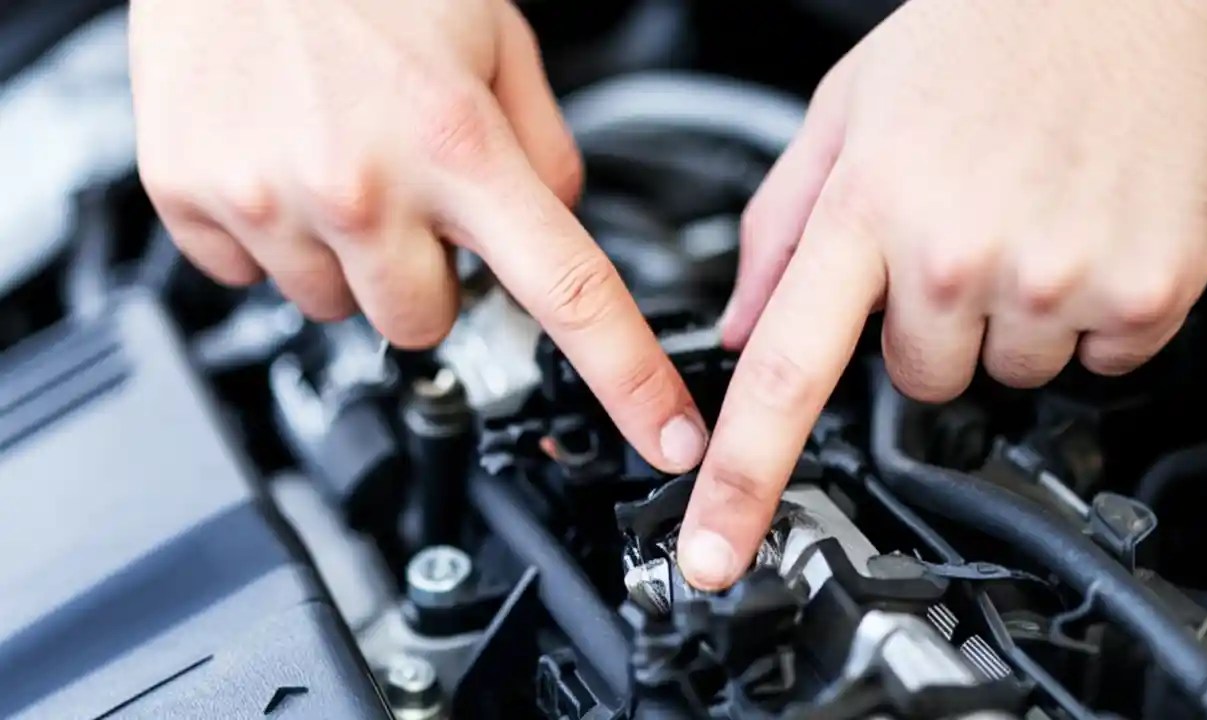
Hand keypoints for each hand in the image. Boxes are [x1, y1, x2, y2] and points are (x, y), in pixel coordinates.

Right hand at [130, 0, 707, 472]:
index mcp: (460, 144)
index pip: (569, 291)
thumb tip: (555, 229)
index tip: (666, 439)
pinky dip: (272, 238)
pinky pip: (250, 278)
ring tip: (336, 160)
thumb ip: (541, 147)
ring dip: (349, 257)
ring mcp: (270, 201)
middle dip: (428, 278)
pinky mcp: (193, 200)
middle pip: (426, 324)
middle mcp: (365, 186)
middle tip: (408, 197)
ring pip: (338, 307)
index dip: (628, 379)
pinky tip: (277, 163)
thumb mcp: (493, 39)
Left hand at [678, 0, 1206, 588]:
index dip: (741, 481)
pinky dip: (1092, 311)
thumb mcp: (849, 107)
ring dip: (1010, 317)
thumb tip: (743, 324)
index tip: (715, 552)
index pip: (787, 374)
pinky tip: (1086, 229)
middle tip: (959, 230)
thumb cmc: (989, 30)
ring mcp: (1056, 278)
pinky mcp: (1146, 290)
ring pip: (1007, 373)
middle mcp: (958, 253)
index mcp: (869, 207)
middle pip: (916, 381)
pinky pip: (1098, 359)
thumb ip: (782, 224)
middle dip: (927, 326)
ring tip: (1027, 214)